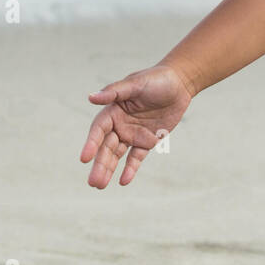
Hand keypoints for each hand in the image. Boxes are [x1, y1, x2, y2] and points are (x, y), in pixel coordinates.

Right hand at [80, 65, 192, 187]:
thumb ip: (113, 92)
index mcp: (113, 110)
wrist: (179, 84)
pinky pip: (136, 158)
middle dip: (100, 164)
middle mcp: (120, 124)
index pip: (99, 130)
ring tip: (100, 185)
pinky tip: (123, 181)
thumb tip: (90, 97)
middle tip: (93, 182)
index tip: (84, 158)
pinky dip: (130, 169)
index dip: (91, 144)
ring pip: (118, 155)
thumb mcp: (135, 84)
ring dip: (109, 169)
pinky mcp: (147, 141)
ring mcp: (133, 134)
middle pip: (106, 147)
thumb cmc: (155, 79)